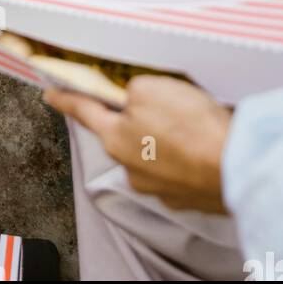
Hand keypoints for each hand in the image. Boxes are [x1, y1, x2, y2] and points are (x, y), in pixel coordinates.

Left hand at [44, 76, 230, 212]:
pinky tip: (198, 146)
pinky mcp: (183, 195)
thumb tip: (131, 99)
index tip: (50, 95)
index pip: (83, 111)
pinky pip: (176, 169)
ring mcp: (157, 186)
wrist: (233, 166)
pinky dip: (182, 157)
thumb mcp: (149, 88)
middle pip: (122, 134)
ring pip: (150, 153)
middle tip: (156, 106)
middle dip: (133, 120)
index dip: (65, 99)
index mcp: (114, 138)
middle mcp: (129, 167)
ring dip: (161, 140)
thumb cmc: (189, 126)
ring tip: (187, 125)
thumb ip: (130, 90)